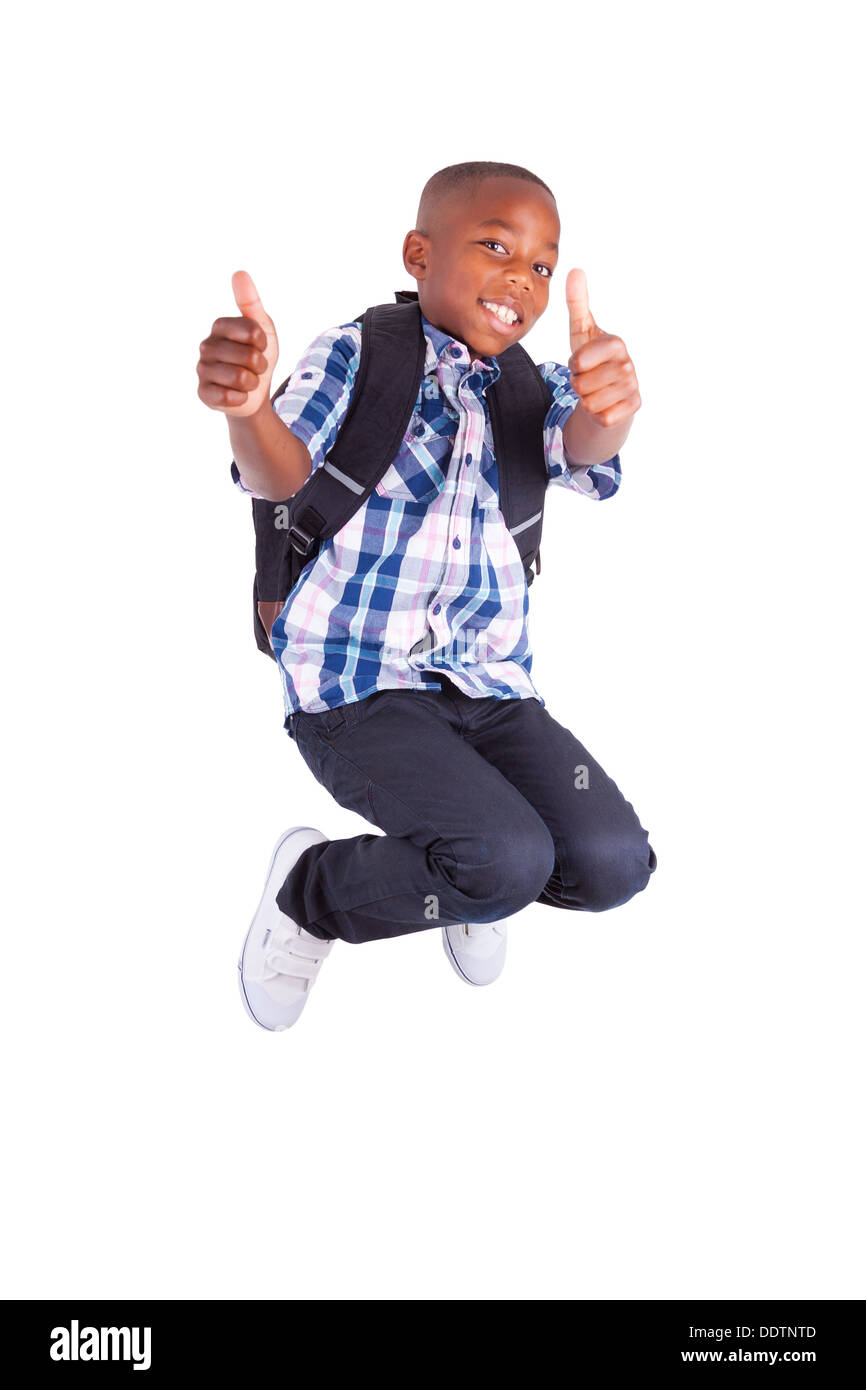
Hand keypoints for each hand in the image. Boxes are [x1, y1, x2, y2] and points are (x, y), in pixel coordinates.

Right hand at [197, 270, 279, 416]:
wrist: (254, 392)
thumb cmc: (257, 355)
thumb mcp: (262, 328)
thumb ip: (251, 302)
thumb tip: (239, 273)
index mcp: (219, 326)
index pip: (251, 330)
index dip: (263, 342)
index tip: (260, 345)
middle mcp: (206, 346)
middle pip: (248, 356)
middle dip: (260, 365)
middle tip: (255, 367)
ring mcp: (202, 370)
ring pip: (239, 377)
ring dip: (252, 383)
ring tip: (247, 381)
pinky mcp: (203, 393)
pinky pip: (229, 397)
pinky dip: (241, 398)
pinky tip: (237, 394)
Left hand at [566, 268, 640, 427]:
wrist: (608, 390)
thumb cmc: (592, 359)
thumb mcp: (581, 331)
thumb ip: (577, 302)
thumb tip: (575, 270)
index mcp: (616, 343)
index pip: (579, 361)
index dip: (573, 365)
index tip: (581, 361)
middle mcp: (628, 364)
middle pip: (581, 385)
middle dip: (578, 384)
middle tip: (588, 378)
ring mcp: (632, 387)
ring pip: (590, 403)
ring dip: (586, 400)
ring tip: (595, 389)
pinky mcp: (633, 408)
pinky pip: (602, 417)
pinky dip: (598, 415)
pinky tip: (605, 404)